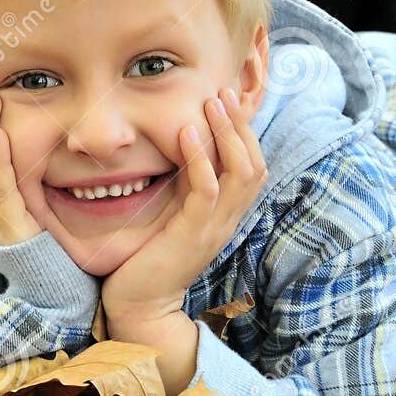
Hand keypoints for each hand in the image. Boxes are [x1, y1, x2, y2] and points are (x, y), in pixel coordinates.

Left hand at [101, 85, 267, 329]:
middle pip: (254, 164)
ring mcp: (214, 227)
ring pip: (239, 173)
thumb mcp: (175, 213)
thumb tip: (184, 147)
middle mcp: (228, 219)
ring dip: (225, 133)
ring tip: (211, 103)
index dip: (245, 131)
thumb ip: (186, 186)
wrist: (141, 304)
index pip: (253, 166)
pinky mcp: (193, 234)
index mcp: (227, 214)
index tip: (228, 98)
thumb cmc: (151, 257)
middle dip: (240, 124)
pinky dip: (199, 158)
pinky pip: (207, 190)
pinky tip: (186, 132)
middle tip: (223, 91)